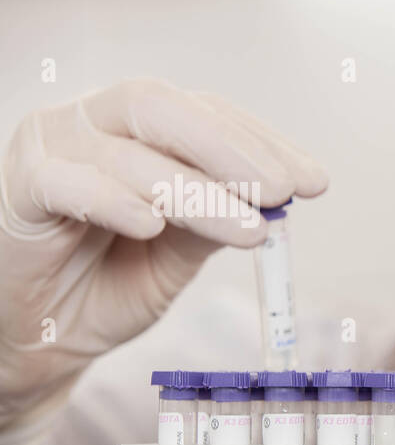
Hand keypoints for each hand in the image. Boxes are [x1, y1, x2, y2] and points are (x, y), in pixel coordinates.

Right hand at [0, 78, 327, 444]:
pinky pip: (68, 182)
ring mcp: (52, 147)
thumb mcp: (181, 252)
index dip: (265, 142)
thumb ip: (219, 218)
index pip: (208, 115)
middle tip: (280, 192)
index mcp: (139, 128)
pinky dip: (116, 200)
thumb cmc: (109, 283)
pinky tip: (153, 224)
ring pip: (130, 152)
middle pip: (164, 108)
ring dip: (198, 191)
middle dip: (232, 150)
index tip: (315, 183)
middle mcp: (95, 123)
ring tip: (247, 230)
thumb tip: (278, 199)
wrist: (44, 337)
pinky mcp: (21, 186)